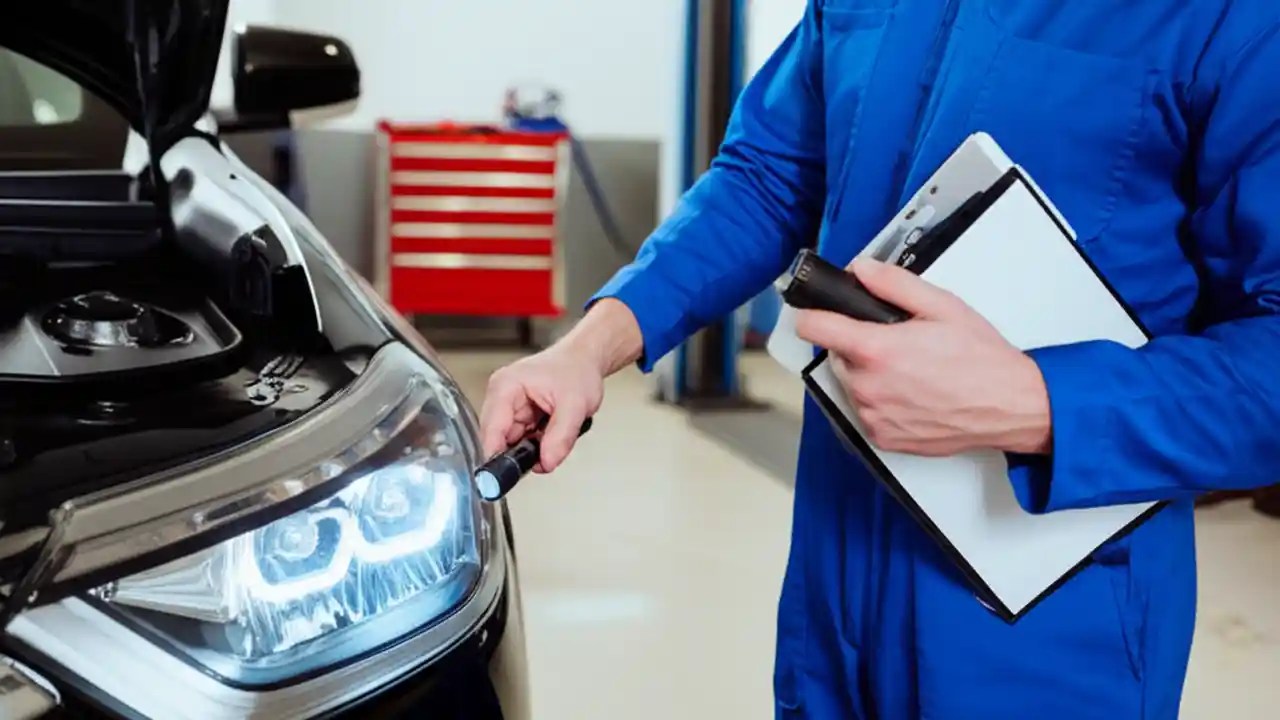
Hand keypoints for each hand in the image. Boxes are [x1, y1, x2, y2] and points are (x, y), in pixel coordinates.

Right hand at [480, 345, 604, 472]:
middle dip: (523, 452)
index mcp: (505, 386)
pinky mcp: (519, 415)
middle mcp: (501, 396)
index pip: (492, 431)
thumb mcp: (575, 405)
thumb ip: (561, 436)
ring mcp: (509, 406)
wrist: (586, 360)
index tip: (510, 474)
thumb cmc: (577, 370)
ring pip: (512, 444)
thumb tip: (547, 462)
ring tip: (555, 431)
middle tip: (548, 452)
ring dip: (533, 447)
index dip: (499, 457)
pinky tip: (551, 430)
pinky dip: (538, 442)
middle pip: (499, 440)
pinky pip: (522, 440)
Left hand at [795, 259, 1051, 456]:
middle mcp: (869, 387)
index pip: (815, 328)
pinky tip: (913, 394)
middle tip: (897, 343)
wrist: (1011, 407)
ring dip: (870, 375)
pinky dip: (882, 401)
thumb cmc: (982, 361)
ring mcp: (874, 416)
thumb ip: (894, 284)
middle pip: (838, 356)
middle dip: (859, 345)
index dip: (813, 314)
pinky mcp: (883, 438)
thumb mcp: (942, 306)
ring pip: (852, 384)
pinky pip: (867, 412)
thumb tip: (862, 269)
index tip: (814, 311)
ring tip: (911, 371)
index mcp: (877, 351)